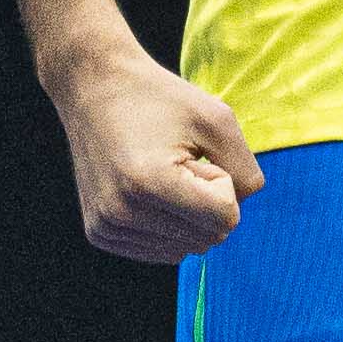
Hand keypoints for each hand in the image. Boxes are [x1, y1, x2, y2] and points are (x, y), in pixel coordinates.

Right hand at [49, 38, 262, 263]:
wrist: (96, 90)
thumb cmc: (162, 99)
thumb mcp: (218, 119)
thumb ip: (245, 168)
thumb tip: (241, 208)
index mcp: (149, 182)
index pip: (224, 218)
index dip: (226, 184)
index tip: (201, 155)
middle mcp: (121, 213)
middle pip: (207, 238)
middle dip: (209, 201)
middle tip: (184, 162)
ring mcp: (106, 227)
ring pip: (184, 249)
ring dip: (189, 214)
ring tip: (165, 174)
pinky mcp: (99, 233)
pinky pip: (159, 251)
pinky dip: (170, 226)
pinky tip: (151, 191)